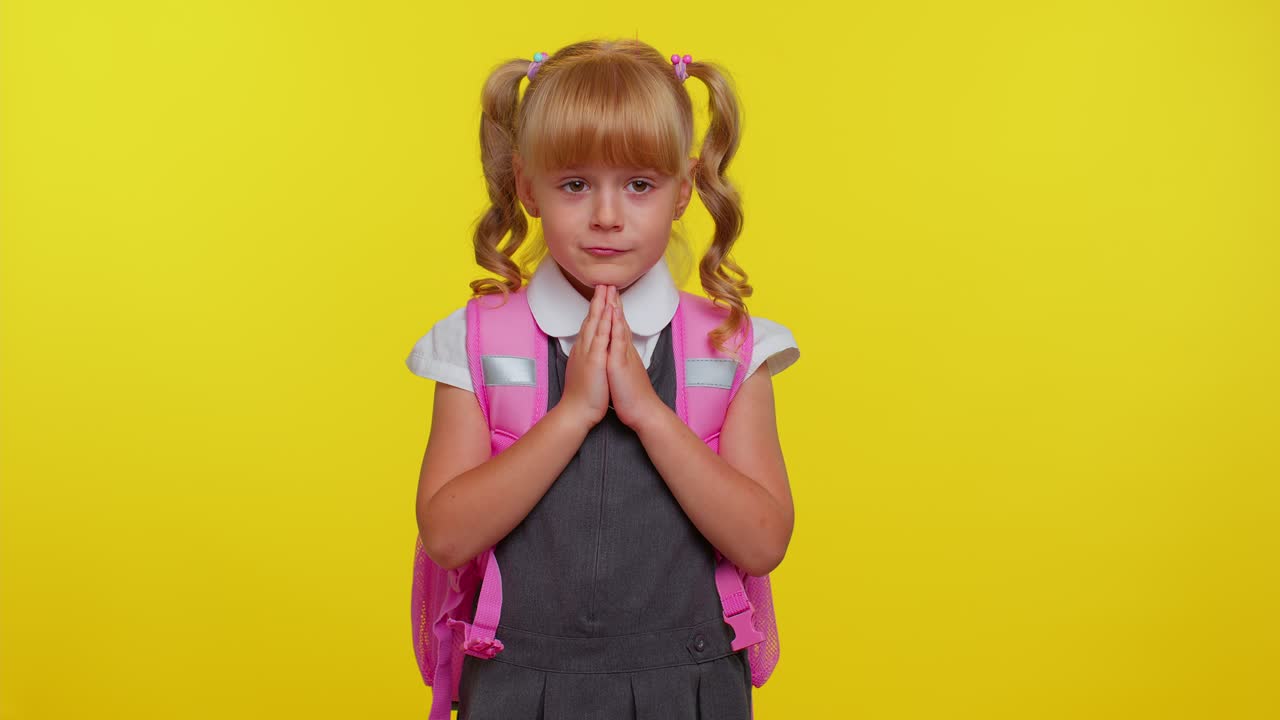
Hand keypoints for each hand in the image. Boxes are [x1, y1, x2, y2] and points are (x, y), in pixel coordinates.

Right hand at [558, 283, 612, 429]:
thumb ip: (589, 359)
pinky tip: (609, 310)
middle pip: (592, 318)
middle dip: (598, 300)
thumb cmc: (583, 396)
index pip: (591, 324)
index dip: (596, 308)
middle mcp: (584, 347)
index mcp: (585, 350)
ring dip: (601, 304)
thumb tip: (591, 352)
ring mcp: (588, 352)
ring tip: (606, 287)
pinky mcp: (595, 360)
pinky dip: (605, 322)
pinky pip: (601, 336)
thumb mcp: (586, 372)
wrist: (576, 412)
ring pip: (595, 323)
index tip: (602, 294)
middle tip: (603, 282)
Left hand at [605, 286, 666, 430]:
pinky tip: (614, 314)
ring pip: (619, 326)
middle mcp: (624, 350)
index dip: (612, 311)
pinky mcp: (621, 363)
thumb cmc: (632, 396)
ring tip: (611, 291)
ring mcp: (623, 355)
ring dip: (615, 307)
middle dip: (613, 302)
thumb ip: (620, 360)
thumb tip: (616, 354)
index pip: (616, 327)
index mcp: (622, 353)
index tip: (608, 296)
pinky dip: (616, 325)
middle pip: (618, 322)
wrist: (643, 412)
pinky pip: (618, 340)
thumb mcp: (623, 373)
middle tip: (609, 284)